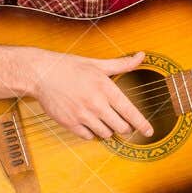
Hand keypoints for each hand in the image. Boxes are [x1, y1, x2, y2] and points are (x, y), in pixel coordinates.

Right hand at [24, 47, 154, 141]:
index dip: (142, 124)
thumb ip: (122, 64)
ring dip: (108, 130)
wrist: (42, 74)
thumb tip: (141, 56)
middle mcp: (96, 104)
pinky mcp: (70, 124)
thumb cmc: (70, 67)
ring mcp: (83, 115)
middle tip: (121, 122)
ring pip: (106, 134)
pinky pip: (89, 137)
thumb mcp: (97, 64)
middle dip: (124, 127)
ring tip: (102, 120)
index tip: (149, 132)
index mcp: (105, 88)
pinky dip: (92, 133)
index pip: (130, 112)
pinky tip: (89, 123)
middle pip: (121, 127)